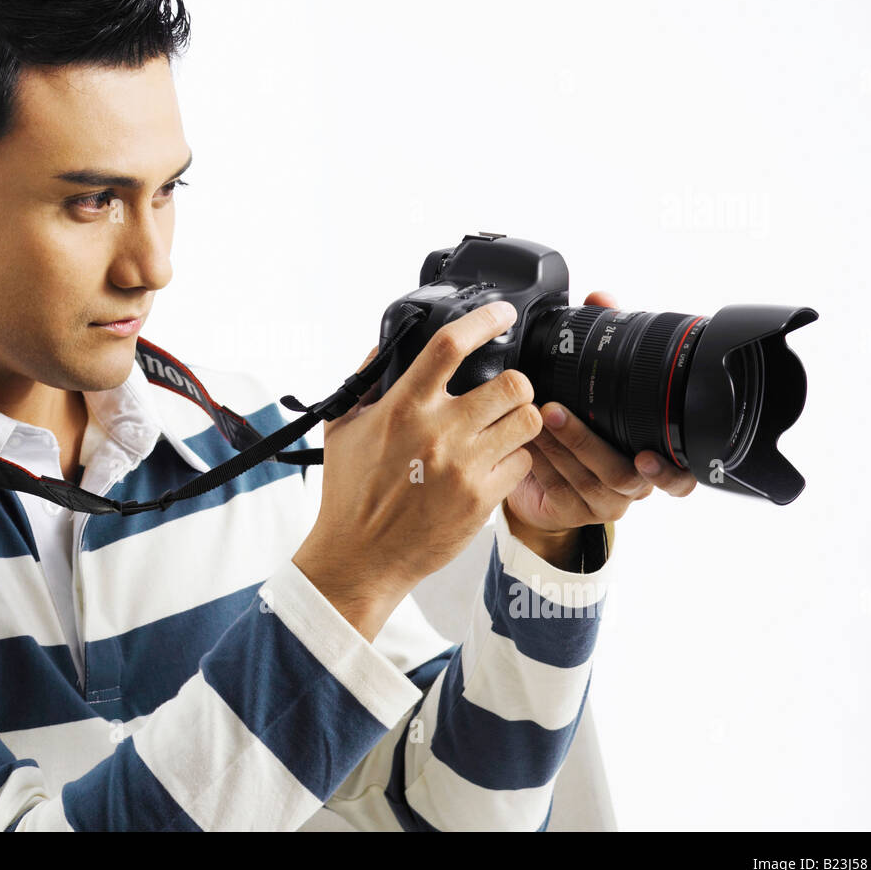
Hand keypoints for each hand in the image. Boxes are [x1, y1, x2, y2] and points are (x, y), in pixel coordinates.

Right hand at [293, 300, 542, 639]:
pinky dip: (514, 460)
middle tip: (505, 393)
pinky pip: (522, 462)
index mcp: (402, 407)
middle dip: (514, 384)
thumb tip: (387, 345)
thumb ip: (365, 382)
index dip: (484, 320)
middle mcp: (437, 432)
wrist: (360, 556)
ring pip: (527, 420)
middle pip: (511, 383)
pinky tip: (494, 465)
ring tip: (504, 428)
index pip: (450, 345)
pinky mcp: (482, 499)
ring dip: (521, 420)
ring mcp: (464, 466)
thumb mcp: (343, 428)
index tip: (501, 313)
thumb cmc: (349, 493)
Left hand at [503, 291, 698, 545]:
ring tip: (534, 417)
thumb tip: (602, 298)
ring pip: (588, 480)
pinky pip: (560, 490)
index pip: (682, 472)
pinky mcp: (572, 511)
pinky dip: (543, 463)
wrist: (548, 477)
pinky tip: (527, 443)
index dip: (673, 470)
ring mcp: (604, 500)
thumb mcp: (596, 385)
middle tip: (555, 411)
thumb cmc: (582, 429)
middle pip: (624, 474)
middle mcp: (634, 482)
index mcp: (653, 455)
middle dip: (587, 442)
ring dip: (559, 446)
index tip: (649, 454)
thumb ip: (605, 343)